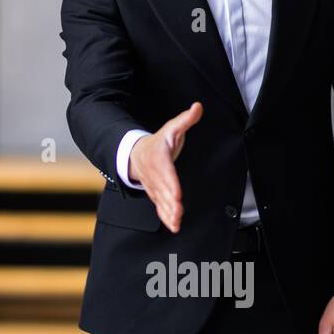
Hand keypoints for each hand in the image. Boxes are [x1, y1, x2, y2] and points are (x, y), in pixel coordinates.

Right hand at [128, 101, 202, 232]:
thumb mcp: (171, 128)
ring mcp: (154, 186)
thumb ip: (185, 119)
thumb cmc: (157, 142)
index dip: (171, 184)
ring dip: (168, 213)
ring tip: (176, 223)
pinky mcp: (156, 194)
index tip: (176, 194)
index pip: (166, 173)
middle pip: (163, 191)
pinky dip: (166, 217)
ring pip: (161, 202)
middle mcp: (155, 175)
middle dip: (170, 203)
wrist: (134, 154)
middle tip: (178, 213)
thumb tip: (198, 106)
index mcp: (159, 158)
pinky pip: (160, 207)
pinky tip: (174, 226)